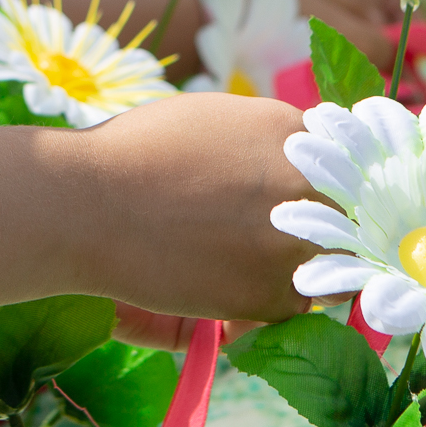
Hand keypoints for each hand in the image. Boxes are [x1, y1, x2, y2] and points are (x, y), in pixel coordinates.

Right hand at [76, 93, 315, 325]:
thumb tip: (292, 166)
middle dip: (317, 229)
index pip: (339, 163)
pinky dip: (259, 306)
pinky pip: (290, 306)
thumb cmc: (132, 154)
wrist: (83, 205)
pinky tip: (216, 288)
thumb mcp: (211, 120)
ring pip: (323, 265)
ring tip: (233, 264)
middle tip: (268, 241)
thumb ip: (262, 140)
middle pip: (341, 215)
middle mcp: (306, 183)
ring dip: (291, 269)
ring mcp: (295, 239)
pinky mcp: (275, 292)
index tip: (301, 202)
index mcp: (291, 131)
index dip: (320, 186)